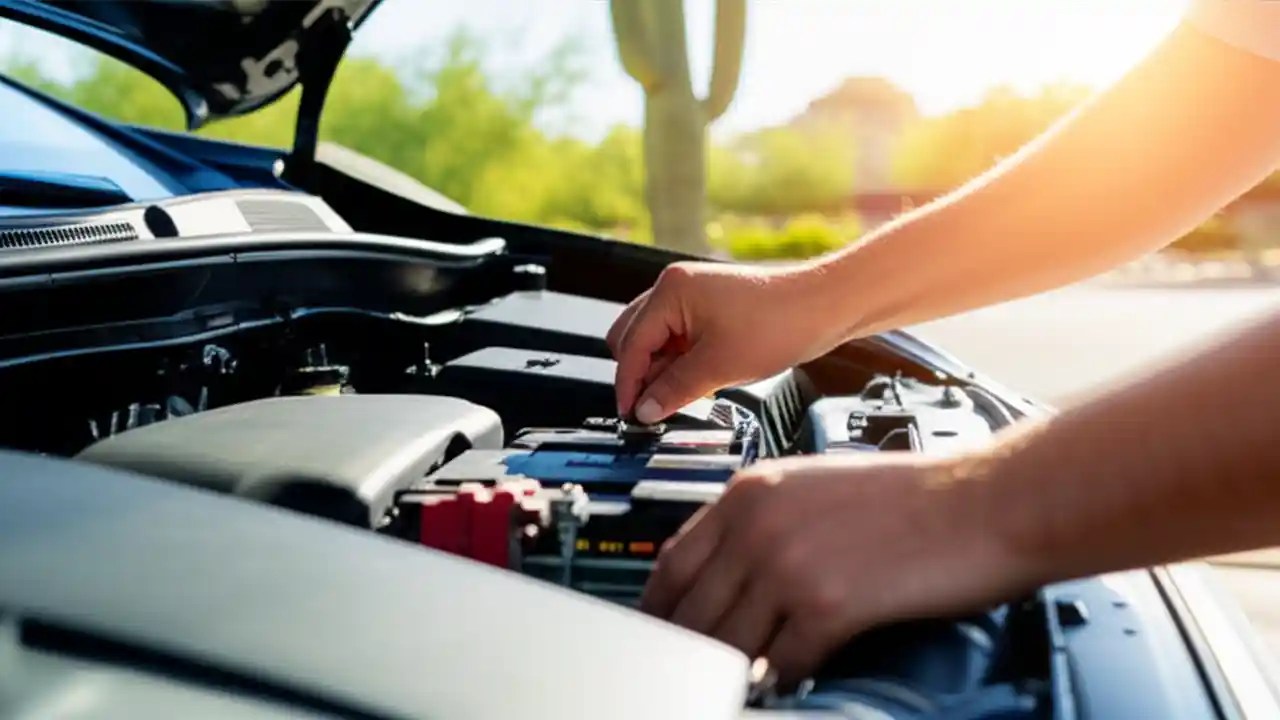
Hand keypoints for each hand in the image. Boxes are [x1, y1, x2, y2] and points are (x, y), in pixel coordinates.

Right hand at [608, 261, 837, 423]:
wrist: (824, 307)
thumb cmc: (780, 324)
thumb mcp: (719, 367)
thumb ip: (674, 390)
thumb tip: (645, 410)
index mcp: (671, 291)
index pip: (632, 344)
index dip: (629, 384)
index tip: (632, 415)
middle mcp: (675, 286)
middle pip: (632, 337)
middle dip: (641, 373)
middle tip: (653, 408)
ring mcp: (690, 294)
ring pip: (654, 339)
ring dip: (661, 368)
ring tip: (681, 394)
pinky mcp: (706, 305)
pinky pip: (676, 336)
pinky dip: (678, 360)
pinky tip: (696, 380)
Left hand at [639, 453, 1033, 684]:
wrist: (983, 499)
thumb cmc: (910, 494)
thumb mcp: (811, 486)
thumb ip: (760, 523)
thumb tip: (725, 576)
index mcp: (750, 492)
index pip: (672, 562)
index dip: (657, 608)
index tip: (656, 632)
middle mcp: (758, 525)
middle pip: (692, 609)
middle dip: (687, 647)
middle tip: (684, 672)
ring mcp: (789, 567)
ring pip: (729, 642)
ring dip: (733, 668)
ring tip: (737, 681)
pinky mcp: (828, 607)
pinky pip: (783, 664)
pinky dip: (782, 679)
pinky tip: (789, 681)